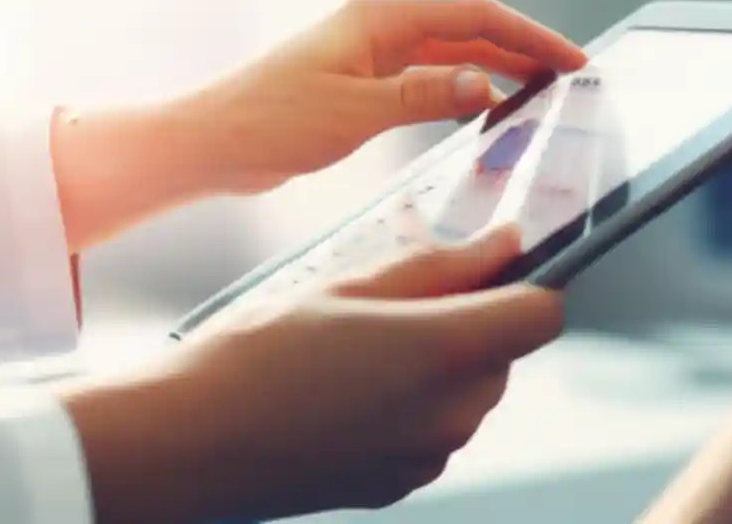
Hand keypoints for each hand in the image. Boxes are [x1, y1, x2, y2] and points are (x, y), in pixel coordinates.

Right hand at [65, 224, 563, 522]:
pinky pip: (430, 430)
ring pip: (466, 393)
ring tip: (356, 345)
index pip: (542, 313)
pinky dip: (408, 404)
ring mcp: (426, 458)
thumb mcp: (344, 284)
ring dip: (436, 363)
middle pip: (503, 353)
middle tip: (392, 299)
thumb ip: (438, 264)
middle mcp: (451, 415)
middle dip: (467, 319)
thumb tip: (503, 246)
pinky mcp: (397, 484)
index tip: (493, 266)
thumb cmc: (253, 356)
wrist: (189, 443)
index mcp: (445, 351)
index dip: (528, 281)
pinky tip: (343, 388)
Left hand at [189, 0, 586, 191]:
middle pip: (466, 32)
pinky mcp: (360, 83)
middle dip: (519, 51)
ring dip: (492, 72)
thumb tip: (486, 85)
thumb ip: (424, 96)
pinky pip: (425, 81)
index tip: (570, 57)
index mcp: (379, 18)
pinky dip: (458, 93)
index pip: (473, 16)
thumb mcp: (356, 111)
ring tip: (539, 96)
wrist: (215, 142)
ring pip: (448, 58)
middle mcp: (378, 27)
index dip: (527, 36)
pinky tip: (483, 111)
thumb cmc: (271, 120)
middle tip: (567, 80)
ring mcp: (370, 54)